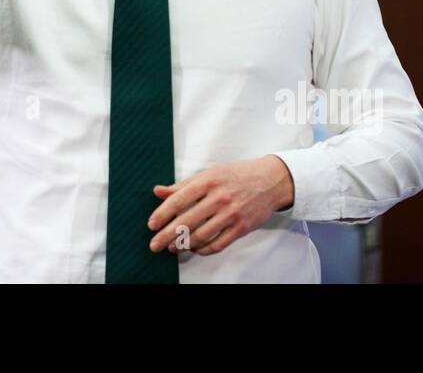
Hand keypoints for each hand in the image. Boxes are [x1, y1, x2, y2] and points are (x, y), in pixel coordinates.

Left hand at [146, 155, 294, 256]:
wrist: (271, 180)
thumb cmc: (236, 175)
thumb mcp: (209, 173)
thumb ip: (183, 185)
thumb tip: (158, 191)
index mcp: (208, 181)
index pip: (178, 200)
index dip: (162, 214)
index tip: (151, 225)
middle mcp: (219, 197)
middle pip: (187, 221)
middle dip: (167, 235)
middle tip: (155, 244)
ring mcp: (231, 214)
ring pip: (201, 235)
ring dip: (183, 244)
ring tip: (172, 248)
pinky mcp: (242, 227)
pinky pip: (218, 244)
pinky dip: (203, 249)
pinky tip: (194, 248)